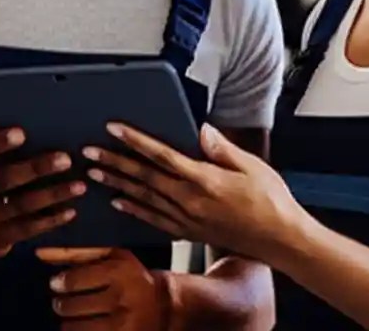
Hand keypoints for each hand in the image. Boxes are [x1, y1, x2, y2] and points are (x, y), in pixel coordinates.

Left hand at [36, 247, 171, 330]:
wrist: (163, 305)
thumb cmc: (130, 276)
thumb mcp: (112, 257)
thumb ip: (77, 253)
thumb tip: (39, 253)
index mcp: (120, 272)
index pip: (74, 280)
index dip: (60, 283)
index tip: (57, 284)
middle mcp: (121, 298)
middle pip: (70, 307)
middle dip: (62, 305)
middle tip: (63, 304)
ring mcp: (122, 324)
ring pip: (74, 329)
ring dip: (68, 324)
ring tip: (72, 318)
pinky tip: (81, 328)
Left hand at [85, 124, 305, 260]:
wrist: (278, 239)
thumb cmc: (269, 200)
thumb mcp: (251, 166)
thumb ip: (222, 149)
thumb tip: (201, 130)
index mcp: (204, 179)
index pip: (161, 155)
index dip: (135, 140)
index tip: (114, 128)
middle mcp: (190, 200)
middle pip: (144, 177)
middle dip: (115, 161)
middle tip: (89, 152)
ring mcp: (186, 219)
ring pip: (144, 198)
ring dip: (117, 184)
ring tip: (94, 173)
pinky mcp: (188, 232)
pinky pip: (153, 219)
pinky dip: (134, 210)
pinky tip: (118, 202)